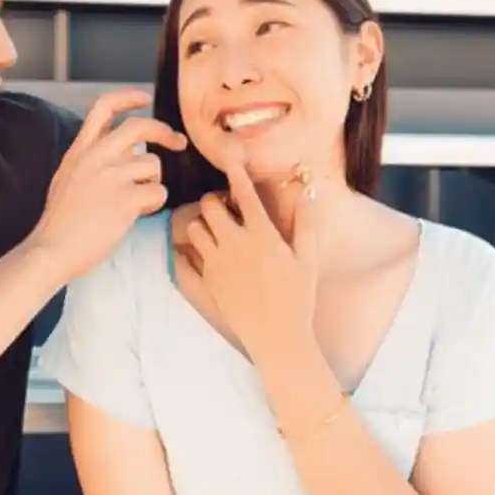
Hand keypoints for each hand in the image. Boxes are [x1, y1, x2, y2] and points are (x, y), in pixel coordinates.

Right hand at [29, 88, 187, 279]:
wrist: (52, 250)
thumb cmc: (61, 222)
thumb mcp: (68, 176)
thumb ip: (93, 159)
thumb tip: (127, 150)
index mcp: (80, 150)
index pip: (103, 106)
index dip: (128, 97)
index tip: (145, 98)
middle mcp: (96, 156)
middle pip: (139, 127)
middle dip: (164, 131)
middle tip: (178, 142)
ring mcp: (111, 176)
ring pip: (153, 165)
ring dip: (152, 184)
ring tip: (135, 203)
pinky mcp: (126, 199)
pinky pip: (158, 192)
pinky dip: (153, 204)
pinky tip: (136, 214)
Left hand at [186, 155, 318, 359]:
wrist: (277, 337)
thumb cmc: (297, 297)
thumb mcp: (308, 259)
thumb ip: (305, 222)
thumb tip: (307, 191)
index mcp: (261, 235)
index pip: (243, 193)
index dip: (235, 171)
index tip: (230, 157)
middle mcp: (234, 244)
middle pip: (208, 206)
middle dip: (215, 201)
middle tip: (227, 210)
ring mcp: (217, 263)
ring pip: (194, 228)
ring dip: (203, 225)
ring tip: (217, 233)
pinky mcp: (206, 282)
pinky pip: (186, 257)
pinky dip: (190, 250)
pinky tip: (202, 253)